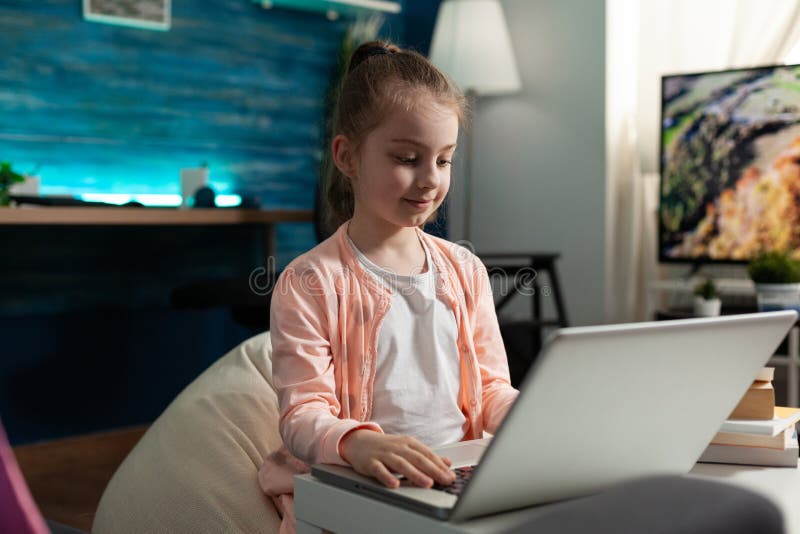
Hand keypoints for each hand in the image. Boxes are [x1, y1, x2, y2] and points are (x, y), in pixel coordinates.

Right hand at [339, 429, 454, 488]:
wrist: (359, 441)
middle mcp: (397, 447)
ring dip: (415, 474)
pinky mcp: (370, 462)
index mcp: (408, 443)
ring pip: (401, 464)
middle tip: (446, 480)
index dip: (440, 465)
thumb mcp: (408, 449)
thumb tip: (447, 463)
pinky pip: (379, 470)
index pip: (427, 454)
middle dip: (433, 470)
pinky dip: (387, 477)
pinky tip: (395, 484)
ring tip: (428, 483)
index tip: (451, 476)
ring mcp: (384, 454)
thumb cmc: (387, 447)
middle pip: (417, 459)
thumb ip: (426, 456)